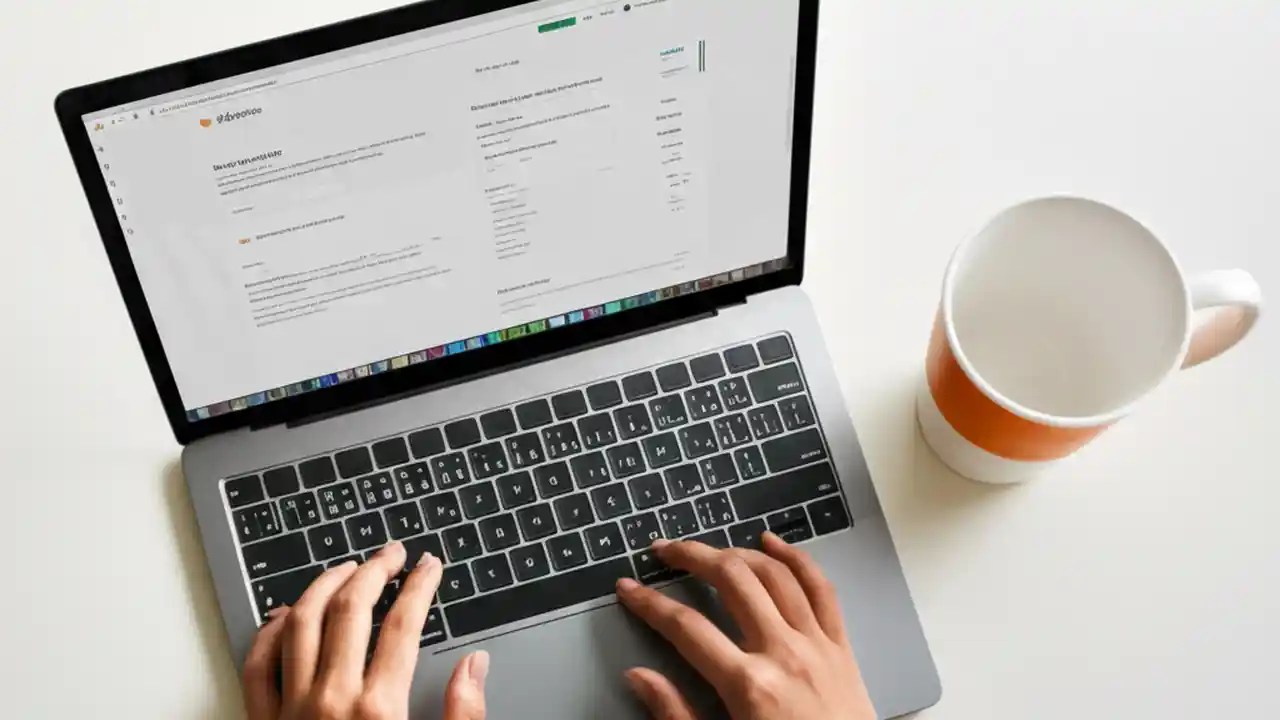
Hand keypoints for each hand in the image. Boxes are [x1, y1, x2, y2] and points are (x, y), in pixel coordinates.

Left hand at [241, 542, 488, 719]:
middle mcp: (330, 701)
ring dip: (323, 584)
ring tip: (345, 567)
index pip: (404, 623)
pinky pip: (257, 663)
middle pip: (351, 607)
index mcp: (379, 711)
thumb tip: (475, 667)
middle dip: (374, 568)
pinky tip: (286, 615)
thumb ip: (463, 716)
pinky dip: (270, 630)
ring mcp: (290, 711)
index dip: (421, 585)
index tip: (430, 566)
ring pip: (300, 622)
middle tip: (392, 552)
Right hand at [616, 532, 874, 719]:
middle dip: (692, 556)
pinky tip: (772, 542)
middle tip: (665, 550)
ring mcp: (816, 644)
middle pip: (732, 581)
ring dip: (737, 552)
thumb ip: (676, 714)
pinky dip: (795, 558)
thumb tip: (638, 676)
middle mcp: (782, 653)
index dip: (650, 603)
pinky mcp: (841, 646)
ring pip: (774, 574)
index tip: (629, 588)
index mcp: (748, 686)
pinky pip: (820, 588)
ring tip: (708, 549)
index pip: (685, 627)